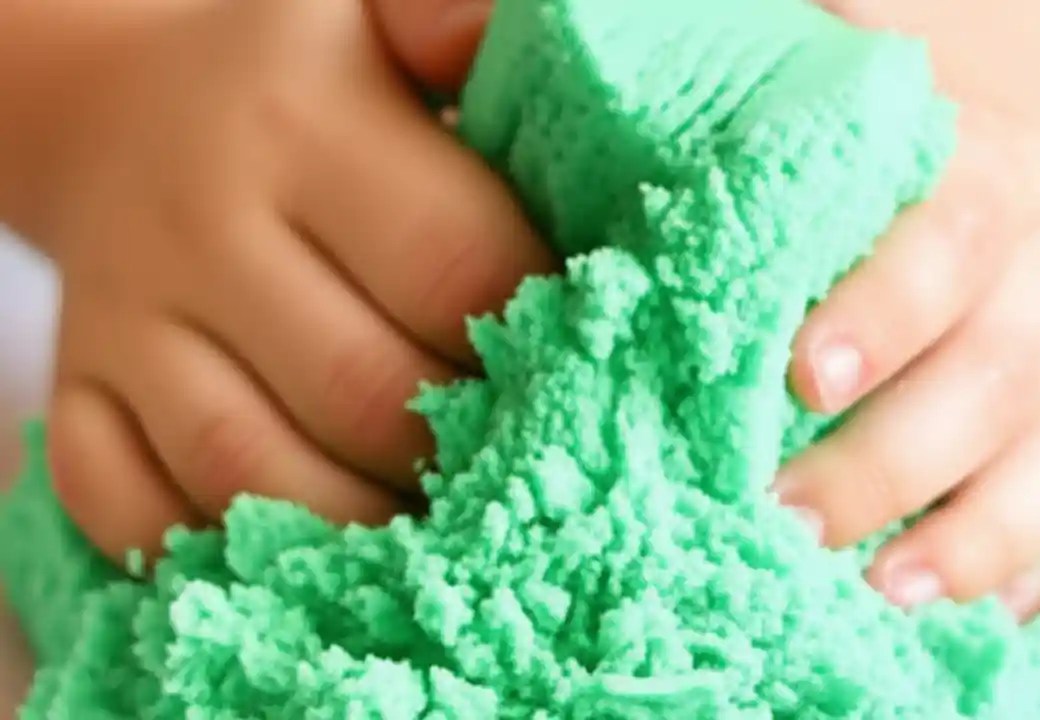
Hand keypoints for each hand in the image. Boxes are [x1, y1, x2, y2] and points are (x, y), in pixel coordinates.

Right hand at [32, 0, 549, 561]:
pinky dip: (216, 546)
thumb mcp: (379, 14)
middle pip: (363, 390)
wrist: (123, 106)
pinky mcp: (77, 389)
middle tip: (516, 463)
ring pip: (250, 470)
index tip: (576, 366)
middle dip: (458, 449)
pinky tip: (297, 550)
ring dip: (361, 523)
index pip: (453, 266)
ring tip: (432, 521)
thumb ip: (464, 19)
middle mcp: (204, 223)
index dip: (533, 337)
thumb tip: (572, 51)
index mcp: (304, 121)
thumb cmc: (301, 77)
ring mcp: (127, 318)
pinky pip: (129, 507)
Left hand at [776, 104, 1039, 619]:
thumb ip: (770, 225)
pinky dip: (1025, 559)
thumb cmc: (881, 176)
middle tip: (787, 512)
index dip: (881, 314)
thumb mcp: (840, 162)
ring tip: (877, 587)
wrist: (1008, 159)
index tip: (800, 381)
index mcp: (984, 173)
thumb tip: (628, 309)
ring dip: (964, 533)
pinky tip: (960, 607)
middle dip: (889, 460)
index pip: (948, 240)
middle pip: (996, 370)